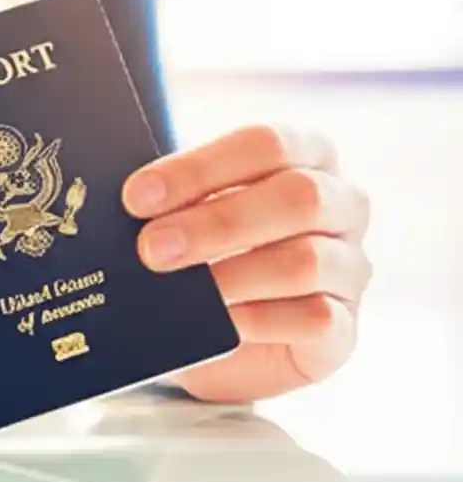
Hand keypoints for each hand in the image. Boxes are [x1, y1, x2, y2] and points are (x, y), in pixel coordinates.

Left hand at [122, 124, 370, 401]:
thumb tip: (130, 204)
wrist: (219, 338)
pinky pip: (315, 319)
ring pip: (306, 260)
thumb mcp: (189, 218)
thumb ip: (174, 204)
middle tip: (151, 249)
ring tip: (181, 293)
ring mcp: (350, 267)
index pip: (265, 144)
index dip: (199, 168)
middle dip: (216, 223)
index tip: (137, 197)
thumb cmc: (206, 258)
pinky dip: (260, 322)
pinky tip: (221, 326)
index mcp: (307, 157)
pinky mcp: (344, 328)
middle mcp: (342, 205)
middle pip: (297, 196)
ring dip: (232, 276)